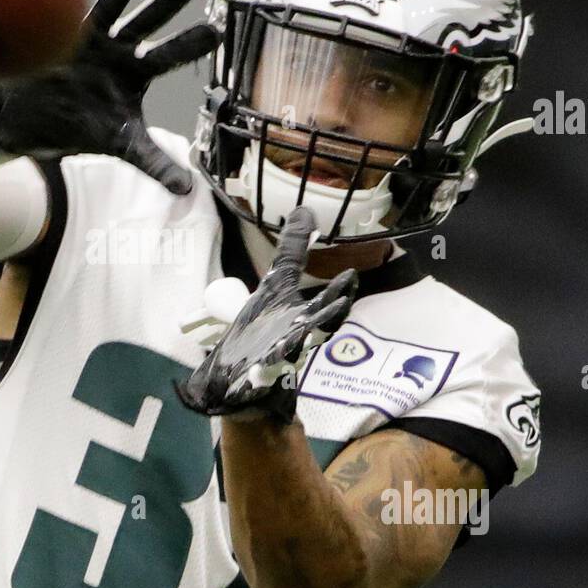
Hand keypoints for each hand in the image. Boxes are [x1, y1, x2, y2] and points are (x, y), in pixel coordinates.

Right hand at [0, 0, 218, 193]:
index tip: (215, 31)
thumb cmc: (81, 129)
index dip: (190, 44)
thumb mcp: (121, 145)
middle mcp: (118, 46)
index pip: (169, 55)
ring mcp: (89, 34)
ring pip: (114, 1)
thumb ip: (154, 162)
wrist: (31, 121)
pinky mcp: (58, 28)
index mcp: (136, 72)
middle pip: (148, 19)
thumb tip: (188, 192)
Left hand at [176, 207, 357, 422]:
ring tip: (297, 338)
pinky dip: (264, 371)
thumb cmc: (263, 325)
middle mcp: (297, 338)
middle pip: (318, 328)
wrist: (237, 370)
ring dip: (294, 346)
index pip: (327, 305)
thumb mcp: (276, 284)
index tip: (349, 277)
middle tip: (339, 304)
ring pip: (293, 352)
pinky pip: (263, 375)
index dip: (339, 294)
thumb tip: (305, 211)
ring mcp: (278, 359)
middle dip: (327, 317)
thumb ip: (292, 252)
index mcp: (304, 317)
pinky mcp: (257, 376)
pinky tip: (261, 363)